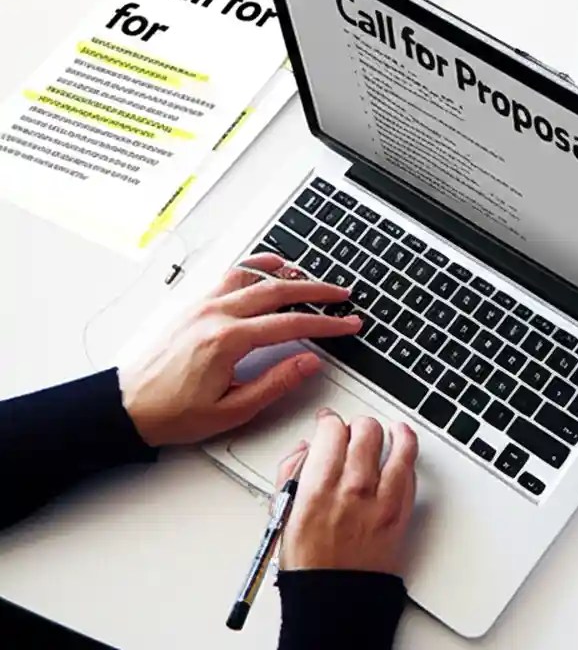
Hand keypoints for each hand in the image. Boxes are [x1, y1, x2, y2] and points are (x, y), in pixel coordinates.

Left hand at [119, 253, 361, 446]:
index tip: (348, 324)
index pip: (291, 325)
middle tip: (341, 296)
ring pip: (254, 275)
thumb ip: (275, 382)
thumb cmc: (172, 412)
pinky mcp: (193, 305)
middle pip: (278, 291)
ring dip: (287, 274)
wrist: (127, 407)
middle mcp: (215, 314)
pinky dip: (254, 267)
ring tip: (311, 278)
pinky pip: (230, 275)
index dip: (326, 324)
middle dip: (316, 291)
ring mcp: (202, 305)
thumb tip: (309, 362)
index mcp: (227, 340)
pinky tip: (269, 267)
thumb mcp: (232, 410)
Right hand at [275, 409, 418, 574]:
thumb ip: (293, 473)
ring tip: (394, 430)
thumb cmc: (308, 562)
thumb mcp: (284, 513)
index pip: (331, 430)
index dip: (329, 421)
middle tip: (355, 431)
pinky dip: (407, 459)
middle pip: (366, 431)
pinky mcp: (402, 511)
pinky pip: (411, 473)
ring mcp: (383, 499)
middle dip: (358, 425)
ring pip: (400, 445)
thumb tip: (306, 449)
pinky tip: (402, 455)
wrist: (336, 595)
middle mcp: (353, 488)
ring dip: (395, 432)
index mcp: (319, 487)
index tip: (328, 423)